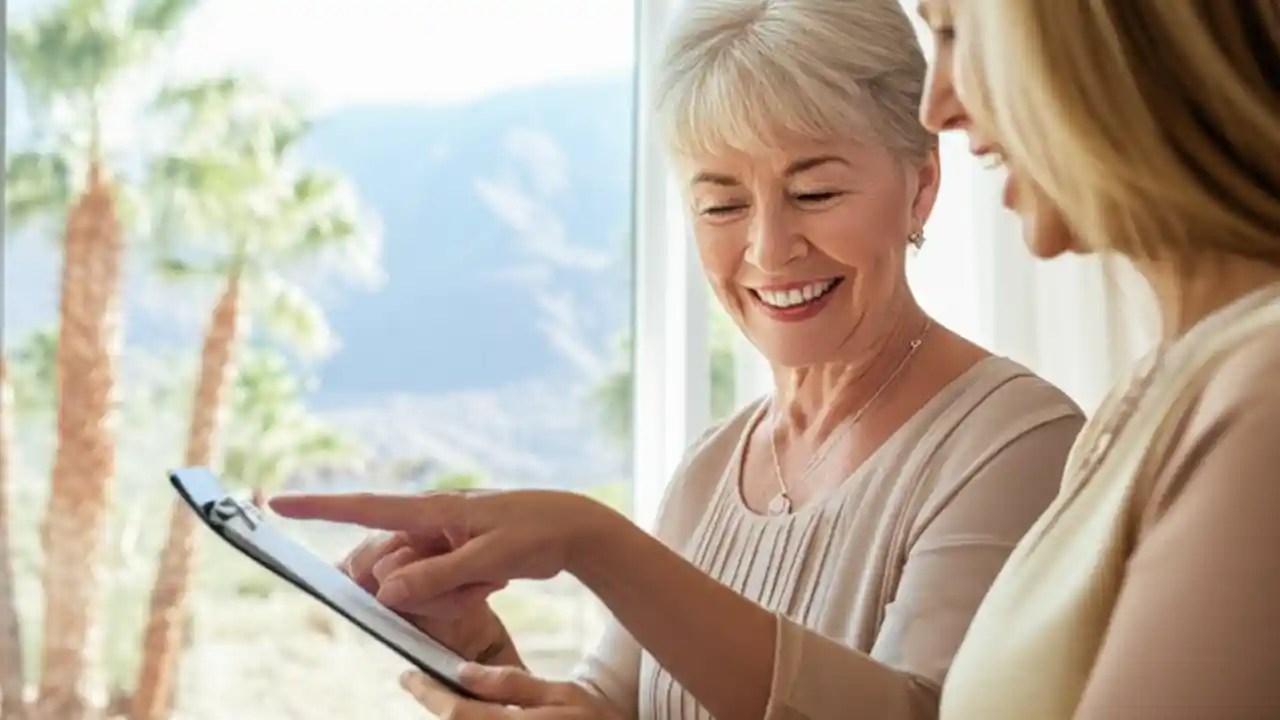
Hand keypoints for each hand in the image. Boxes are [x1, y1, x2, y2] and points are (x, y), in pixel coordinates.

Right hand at [271, 489, 621, 617]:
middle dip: (426, 588)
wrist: (572, 529)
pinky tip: (494, 582)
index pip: (364, 508)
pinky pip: (438, 589)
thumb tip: (383, 590)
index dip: (319, 508)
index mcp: (432, 510)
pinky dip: (462, 594)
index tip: (276, 502)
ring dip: (450, 593)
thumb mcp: (488, 560)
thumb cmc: (535, 532)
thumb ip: (435, 577)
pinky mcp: (453, 556)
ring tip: (492, 579)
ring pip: (416, 584)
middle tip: (479, 581)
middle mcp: (428, 522)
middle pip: (393, 568)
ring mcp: (440, 541)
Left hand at [400, 664, 620, 718]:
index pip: (457, 714)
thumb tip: (464, 673)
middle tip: (420, 683)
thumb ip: (513, 685)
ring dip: (454, 715)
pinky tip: (472, 710)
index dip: (428, 695)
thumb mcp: (563, 695)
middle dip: (436, 705)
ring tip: (444, 694)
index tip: (407, 676)